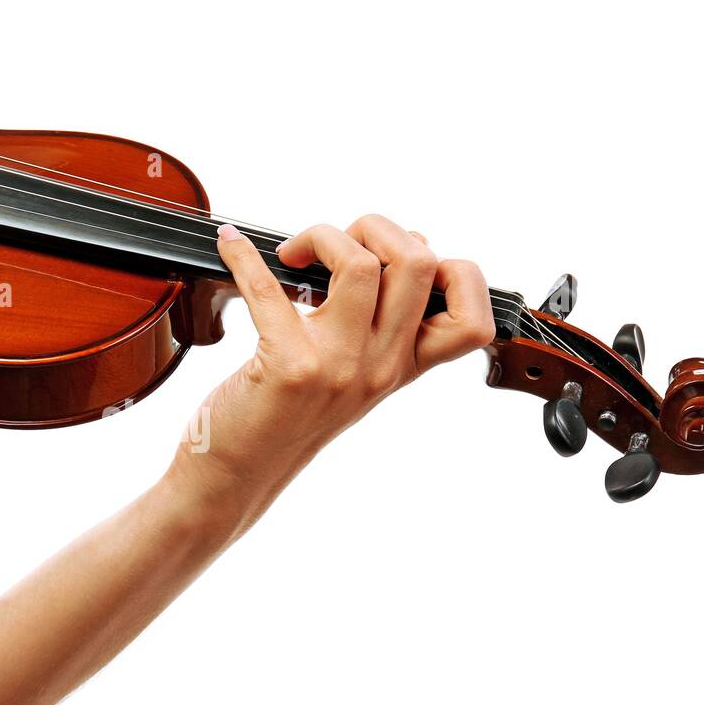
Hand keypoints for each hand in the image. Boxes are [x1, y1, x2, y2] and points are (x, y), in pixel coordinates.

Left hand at [167, 213, 494, 527]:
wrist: (236, 476)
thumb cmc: (282, 420)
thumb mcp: (350, 380)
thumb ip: (375, 330)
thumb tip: (380, 254)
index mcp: (400, 368)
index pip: (473, 319)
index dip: (453, 271)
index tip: (399, 262)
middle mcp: (379, 368)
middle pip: (419, 263)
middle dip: (375, 227)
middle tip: (332, 244)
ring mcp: (338, 367)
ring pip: (361, 265)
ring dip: (323, 235)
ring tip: (293, 252)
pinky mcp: (288, 366)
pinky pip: (270, 288)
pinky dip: (244, 254)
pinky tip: (230, 244)